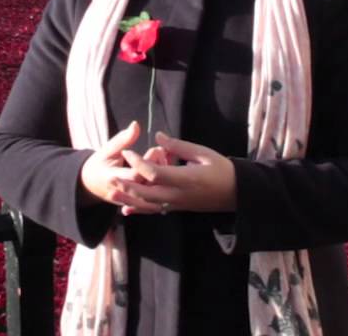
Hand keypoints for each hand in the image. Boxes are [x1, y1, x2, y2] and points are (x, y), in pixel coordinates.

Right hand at [78, 122, 164, 212]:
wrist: (93, 185)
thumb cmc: (100, 164)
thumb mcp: (108, 150)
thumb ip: (123, 139)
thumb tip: (136, 125)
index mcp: (114, 180)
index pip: (136, 175)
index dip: (149, 162)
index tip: (157, 148)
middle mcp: (125, 194)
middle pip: (150, 186)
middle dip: (161, 169)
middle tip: (165, 153)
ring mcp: (134, 201)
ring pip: (156, 193)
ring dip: (166, 176)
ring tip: (169, 158)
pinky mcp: (141, 204)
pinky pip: (157, 196)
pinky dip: (165, 182)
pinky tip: (169, 167)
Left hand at [116, 132, 236, 215]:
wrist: (237, 193)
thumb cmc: (222, 170)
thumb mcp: (203, 153)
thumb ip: (178, 146)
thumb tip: (157, 136)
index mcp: (186, 178)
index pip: (155, 173)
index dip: (138, 162)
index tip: (127, 152)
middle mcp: (179, 195)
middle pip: (147, 193)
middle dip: (127, 185)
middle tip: (110, 176)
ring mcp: (178, 204)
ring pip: (148, 206)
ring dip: (129, 200)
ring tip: (112, 194)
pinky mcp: (178, 209)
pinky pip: (155, 211)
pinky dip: (139, 211)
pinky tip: (126, 211)